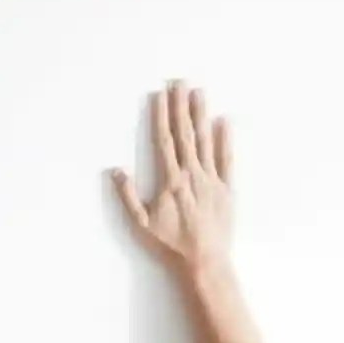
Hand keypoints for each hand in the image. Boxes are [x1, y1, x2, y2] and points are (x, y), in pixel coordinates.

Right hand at [112, 81, 232, 273]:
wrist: (204, 260)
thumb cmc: (170, 244)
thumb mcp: (141, 223)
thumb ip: (127, 196)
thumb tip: (115, 170)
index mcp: (170, 180)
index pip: (164, 141)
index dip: (161, 116)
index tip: (159, 96)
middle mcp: (192, 174)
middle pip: (185, 134)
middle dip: (181, 106)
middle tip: (180, 82)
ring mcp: (212, 180)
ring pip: (206, 141)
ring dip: (201, 115)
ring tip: (199, 92)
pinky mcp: (227, 189)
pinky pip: (227, 159)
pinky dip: (225, 140)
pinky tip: (224, 121)